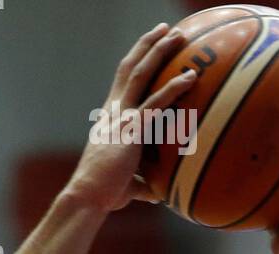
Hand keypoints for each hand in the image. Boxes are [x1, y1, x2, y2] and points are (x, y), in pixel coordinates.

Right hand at [67, 23, 197, 213]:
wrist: (87, 198)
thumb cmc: (103, 195)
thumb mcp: (126, 184)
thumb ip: (143, 183)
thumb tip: (160, 193)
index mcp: (109, 119)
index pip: (121, 81)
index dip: (135, 59)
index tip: (148, 44)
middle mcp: (113, 112)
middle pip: (131, 68)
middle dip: (148, 45)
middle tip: (165, 29)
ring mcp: (122, 118)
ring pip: (142, 75)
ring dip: (160, 52)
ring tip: (179, 36)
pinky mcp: (132, 131)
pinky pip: (157, 103)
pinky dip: (174, 88)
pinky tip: (191, 77)